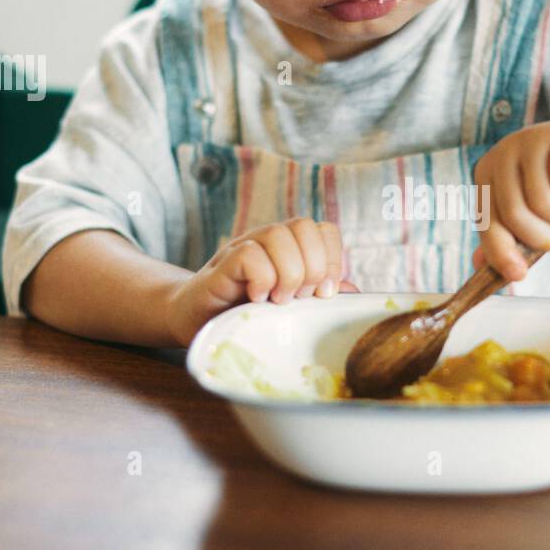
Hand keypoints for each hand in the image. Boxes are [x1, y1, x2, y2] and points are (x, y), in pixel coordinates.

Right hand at [165, 218, 359, 346]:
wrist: (196, 322)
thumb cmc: (247, 315)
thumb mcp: (291, 308)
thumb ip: (319, 297)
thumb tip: (352, 291)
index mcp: (291, 248)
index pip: (325, 230)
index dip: (333, 259)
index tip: (325, 294)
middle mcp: (269, 241)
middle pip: (305, 226)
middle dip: (313, 267)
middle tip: (300, 298)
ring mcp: (244, 248)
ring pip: (278, 235)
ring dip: (288, 273)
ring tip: (279, 301)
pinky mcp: (223, 264)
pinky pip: (251, 254)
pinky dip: (261, 279)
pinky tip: (257, 299)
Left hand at [471, 112, 549, 280]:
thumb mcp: (535, 210)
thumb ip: (508, 233)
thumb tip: (480, 265)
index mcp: (488, 171)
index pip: (487, 220)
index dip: (501, 251)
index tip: (519, 275)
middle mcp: (504, 152)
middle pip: (515, 214)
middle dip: (547, 238)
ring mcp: (533, 139)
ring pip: (543, 203)